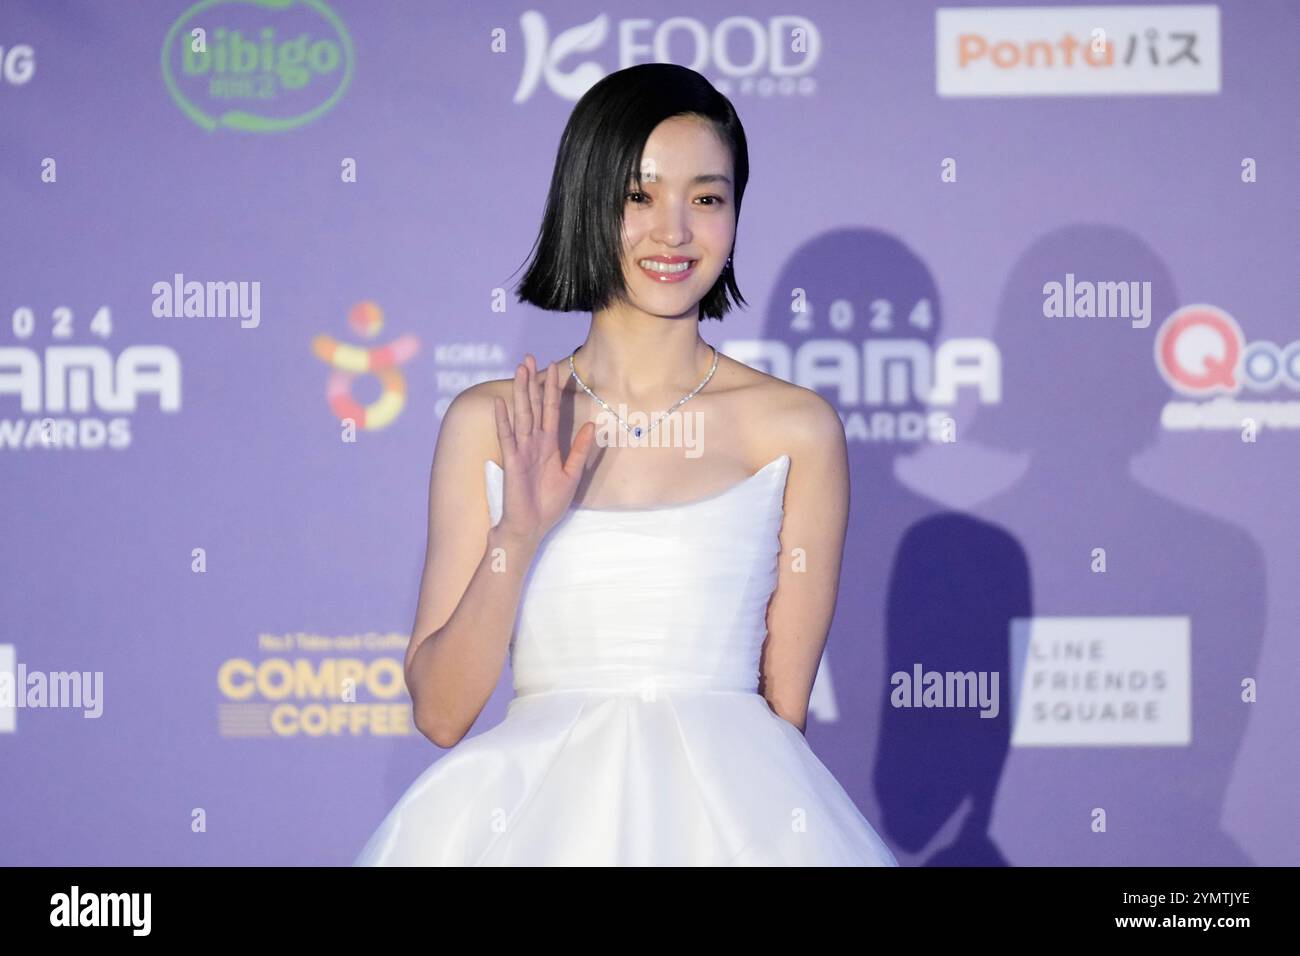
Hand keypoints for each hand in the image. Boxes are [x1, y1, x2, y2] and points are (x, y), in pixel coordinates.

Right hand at [492, 354, 595, 545]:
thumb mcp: (572, 475)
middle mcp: (534, 443)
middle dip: (532, 382)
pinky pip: (508, 437)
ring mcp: (521, 451)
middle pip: (534, 406)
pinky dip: (503, 420)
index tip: (552, 368)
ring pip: (522, 415)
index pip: (551, 411)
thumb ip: (580, 450)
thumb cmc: (549, 505)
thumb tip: (592, 425)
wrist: (531, 527)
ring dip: (521, 392)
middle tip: (529, 357)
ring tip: (519, 369)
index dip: (552, 389)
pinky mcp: (512, 462)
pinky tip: (500, 403)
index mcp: (549, 446)